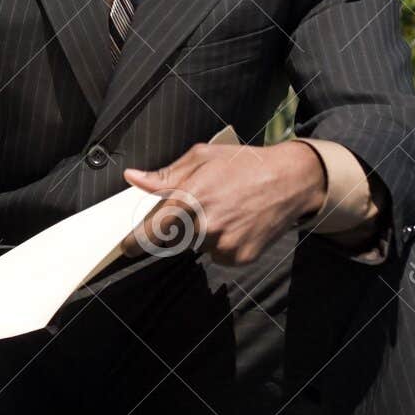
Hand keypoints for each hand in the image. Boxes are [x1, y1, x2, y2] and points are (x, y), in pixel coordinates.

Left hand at [122, 140, 326, 265]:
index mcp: (193, 197)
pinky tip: (239, 222)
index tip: (124, 249)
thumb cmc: (243, 163)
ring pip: (200, 246)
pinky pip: (221, 255)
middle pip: (178, 237)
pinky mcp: (241, 257)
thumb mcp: (202, 157)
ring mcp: (225, 244)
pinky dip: (224, 242)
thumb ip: (166, 174)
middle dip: (183, 224)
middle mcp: (207, 224)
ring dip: (206, 233)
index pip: (155, 229)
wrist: (289, 180)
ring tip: (227, 209)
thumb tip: (133, 178)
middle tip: (206, 205)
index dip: (136, 242)